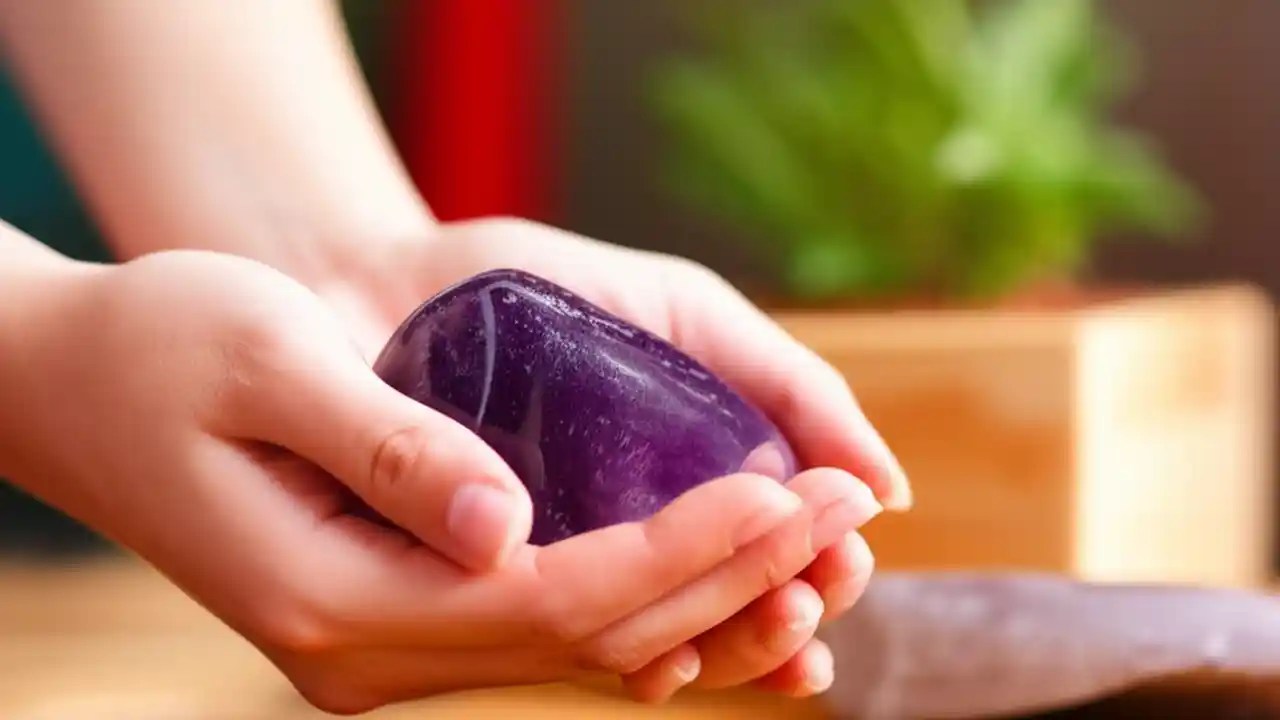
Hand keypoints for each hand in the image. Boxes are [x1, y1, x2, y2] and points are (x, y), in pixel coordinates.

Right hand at [2, 249, 880, 712]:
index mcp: (333, 600)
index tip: (790, 491)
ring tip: (812, 539)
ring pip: (579, 642)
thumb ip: (394, 450)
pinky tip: (721, 568)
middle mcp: (368, 652)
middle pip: (588, 634)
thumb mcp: (270, 365)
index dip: (687, 551)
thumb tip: (513, 524)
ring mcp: (386, 646)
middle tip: (842, 508)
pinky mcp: (401, 616)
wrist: (78, 386)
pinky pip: (546, 625)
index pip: (557, 597)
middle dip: (727, 574)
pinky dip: (644, 598)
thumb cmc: (163, 349)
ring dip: (703, 592)